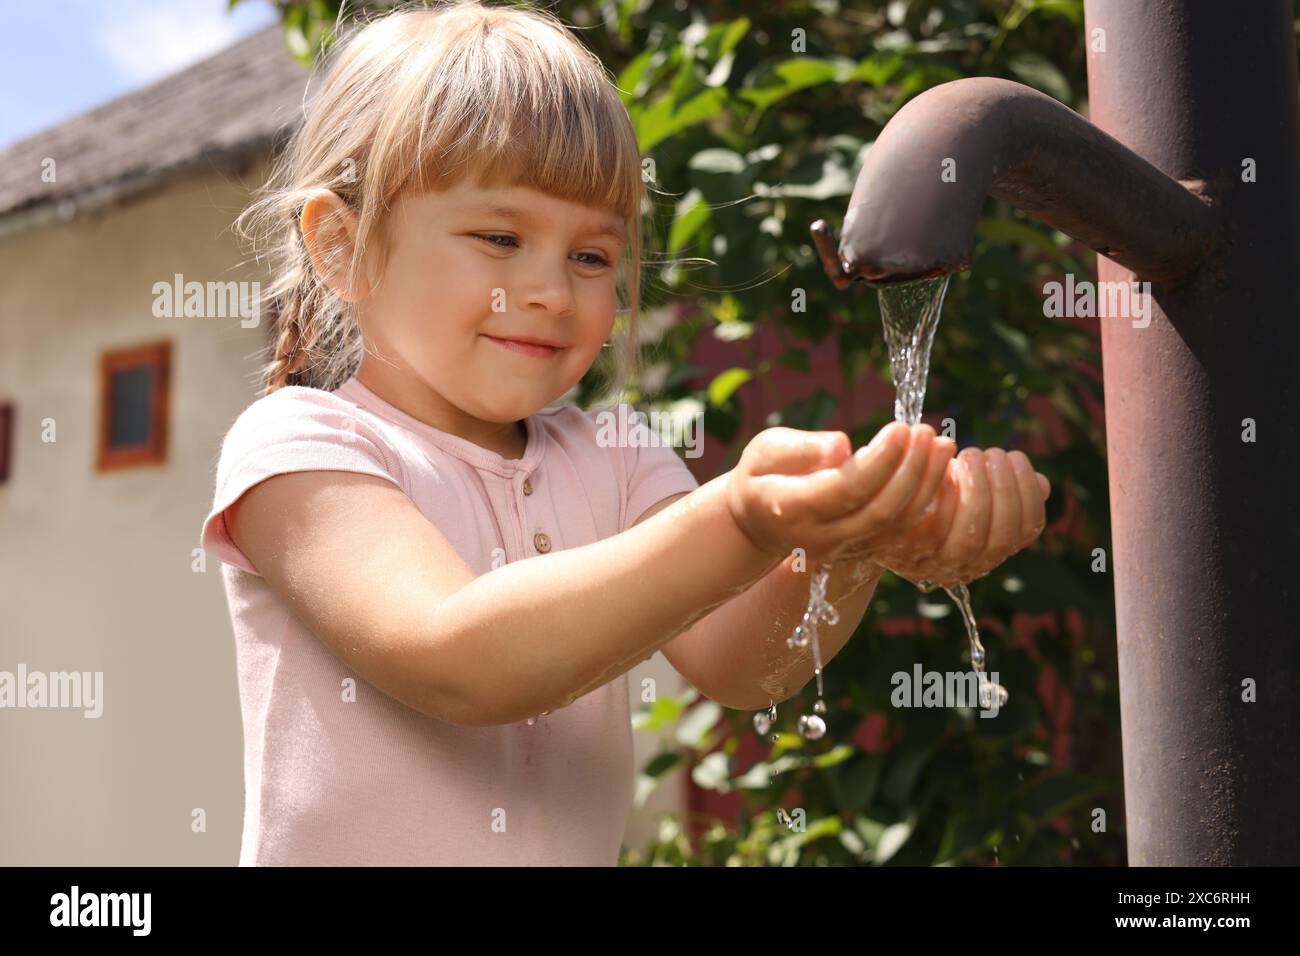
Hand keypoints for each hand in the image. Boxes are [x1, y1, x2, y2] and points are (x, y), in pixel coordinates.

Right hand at [725, 422, 956, 566]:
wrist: (758, 521)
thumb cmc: (763, 474)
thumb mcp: (766, 451)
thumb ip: (800, 449)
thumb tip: (842, 447)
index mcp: (791, 510)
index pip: (846, 489)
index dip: (879, 460)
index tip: (900, 428)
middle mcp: (820, 538)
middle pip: (879, 512)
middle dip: (911, 471)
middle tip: (927, 432)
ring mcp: (843, 550)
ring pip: (896, 526)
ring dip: (926, 486)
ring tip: (941, 446)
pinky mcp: (862, 550)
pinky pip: (902, 532)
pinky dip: (925, 502)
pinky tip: (936, 470)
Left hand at [871, 447, 1050, 587]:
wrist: (859, 514)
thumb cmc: (918, 497)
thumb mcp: (963, 492)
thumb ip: (1000, 491)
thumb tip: (1043, 483)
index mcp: (983, 550)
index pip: (1024, 533)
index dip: (1027, 495)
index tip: (1016, 458)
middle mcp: (961, 566)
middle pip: (1000, 539)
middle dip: (1002, 490)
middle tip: (989, 453)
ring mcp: (932, 564)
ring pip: (970, 538)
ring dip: (977, 491)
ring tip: (970, 454)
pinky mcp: (901, 552)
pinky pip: (931, 529)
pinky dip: (943, 496)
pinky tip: (944, 468)